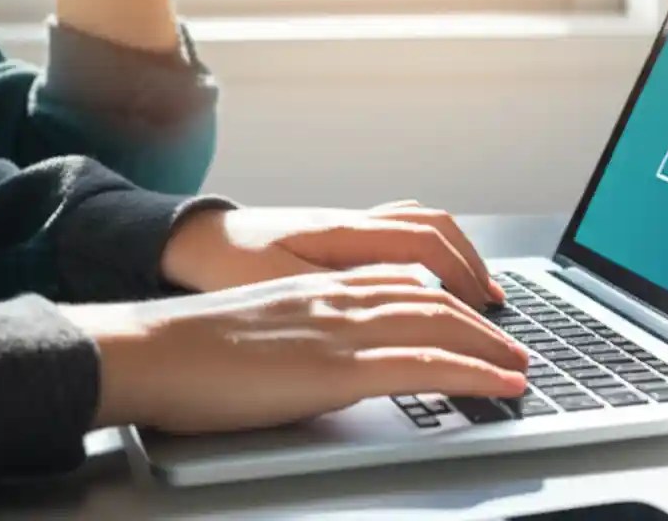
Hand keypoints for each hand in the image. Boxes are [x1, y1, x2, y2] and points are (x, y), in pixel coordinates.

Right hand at [62, 268, 528, 432]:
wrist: (148, 348)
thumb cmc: (191, 347)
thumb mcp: (264, 323)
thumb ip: (307, 329)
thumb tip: (329, 355)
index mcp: (324, 286)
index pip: (407, 283)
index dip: (450, 298)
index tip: (475, 314)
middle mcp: (343, 297)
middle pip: (436, 301)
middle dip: (483, 324)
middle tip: (513, 346)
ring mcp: (345, 329)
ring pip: (441, 325)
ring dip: (490, 347)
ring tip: (519, 366)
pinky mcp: (340, 367)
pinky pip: (425, 365)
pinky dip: (474, 372)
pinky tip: (501, 384)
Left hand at [162, 201, 506, 309]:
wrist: (187, 240)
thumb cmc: (224, 269)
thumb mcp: (280, 295)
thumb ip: (339, 305)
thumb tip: (398, 318)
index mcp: (344, 235)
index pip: (426, 250)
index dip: (464, 286)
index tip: (488, 320)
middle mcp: (355, 222)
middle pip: (437, 231)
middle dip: (475, 271)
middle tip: (497, 310)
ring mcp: (350, 222)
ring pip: (424, 224)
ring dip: (458, 255)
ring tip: (479, 290)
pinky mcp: (341, 232)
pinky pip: (403, 227)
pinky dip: (432, 248)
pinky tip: (433, 273)